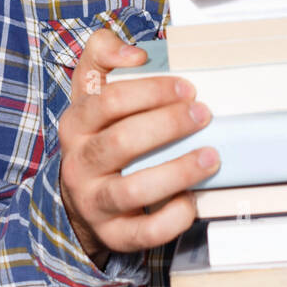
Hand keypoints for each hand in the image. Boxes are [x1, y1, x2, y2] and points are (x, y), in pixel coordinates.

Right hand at [56, 26, 219, 270]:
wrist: (78, 197)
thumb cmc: (98, 134)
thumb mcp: (91, 89)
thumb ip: (103, 53)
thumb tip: (134, 54)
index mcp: (76, 124)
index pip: (109, 101)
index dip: (152, 91)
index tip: (186, 87)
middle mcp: (80, 163)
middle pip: (121, 142)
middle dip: (168, 125)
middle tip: (203, 114)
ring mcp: (95, 201)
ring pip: (133, 190)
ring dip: (178, 171)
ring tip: (210, 156)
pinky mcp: (113, 233)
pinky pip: (144, 232)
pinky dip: (173, 217)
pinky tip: (191, 199)